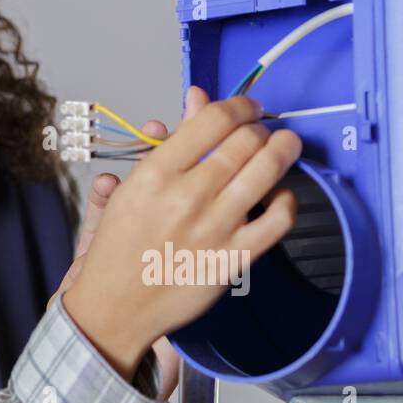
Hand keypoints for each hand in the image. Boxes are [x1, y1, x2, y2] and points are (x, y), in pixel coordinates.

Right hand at [62, 86, 300, 380]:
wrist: (116, 304)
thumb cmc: (120, 243)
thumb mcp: (136, 184)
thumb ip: (171, 141)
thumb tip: (199, 97)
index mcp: (156, 173)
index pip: (212, 121)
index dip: (239, 106)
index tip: (246, 108)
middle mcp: (187, 197)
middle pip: (244, 142)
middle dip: (261, 128)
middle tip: (262, 131)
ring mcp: (214, 229)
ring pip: (266, 173)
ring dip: (283, 151)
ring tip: (286, 145)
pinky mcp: (233, 259)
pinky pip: (277, 221)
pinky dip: (286, 200)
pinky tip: (279, 194)